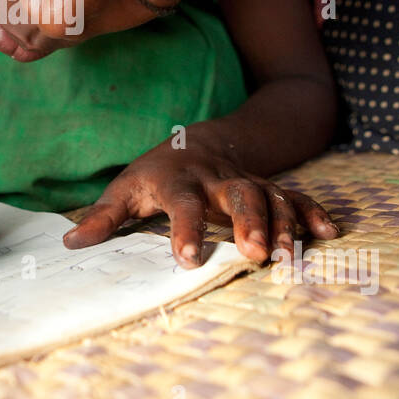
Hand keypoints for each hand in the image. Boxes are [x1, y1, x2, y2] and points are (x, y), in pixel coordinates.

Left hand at [62, 141, 338, 267]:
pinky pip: (295, 196)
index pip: (182, 204)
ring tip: (287, 255)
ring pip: (271, 195)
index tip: (186, 258)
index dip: (185, 229)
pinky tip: (327, 233)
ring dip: (282, 223)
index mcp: (179, 181)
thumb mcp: (125, 188)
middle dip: (249, 222)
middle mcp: (217, 179)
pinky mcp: (269, 186)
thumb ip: (102, 217)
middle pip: (238, 194)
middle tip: (255, 254)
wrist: (199, 140)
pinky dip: (311, 212)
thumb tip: (70, 242)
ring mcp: (247, 180)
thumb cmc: (155, 174)